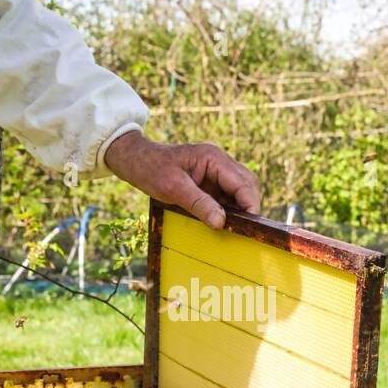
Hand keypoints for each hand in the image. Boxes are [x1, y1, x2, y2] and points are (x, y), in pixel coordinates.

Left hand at [104, 131, 260, 229]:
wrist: (136, 160)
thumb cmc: (152, 169)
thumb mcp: (173, 188)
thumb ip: (199, 204)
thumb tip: (221, 222)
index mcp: (213, 158)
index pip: (243, 182)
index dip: (250, 205)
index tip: (251, 226)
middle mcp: (219, 162)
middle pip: (247, 185)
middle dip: (248, 206)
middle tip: (244, 230)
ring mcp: (216, 170)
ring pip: (240, 190)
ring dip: (239, 208)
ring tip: (234, 228)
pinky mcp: (211, 180)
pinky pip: (227, 194)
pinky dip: (228, 208)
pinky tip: (222, 221)